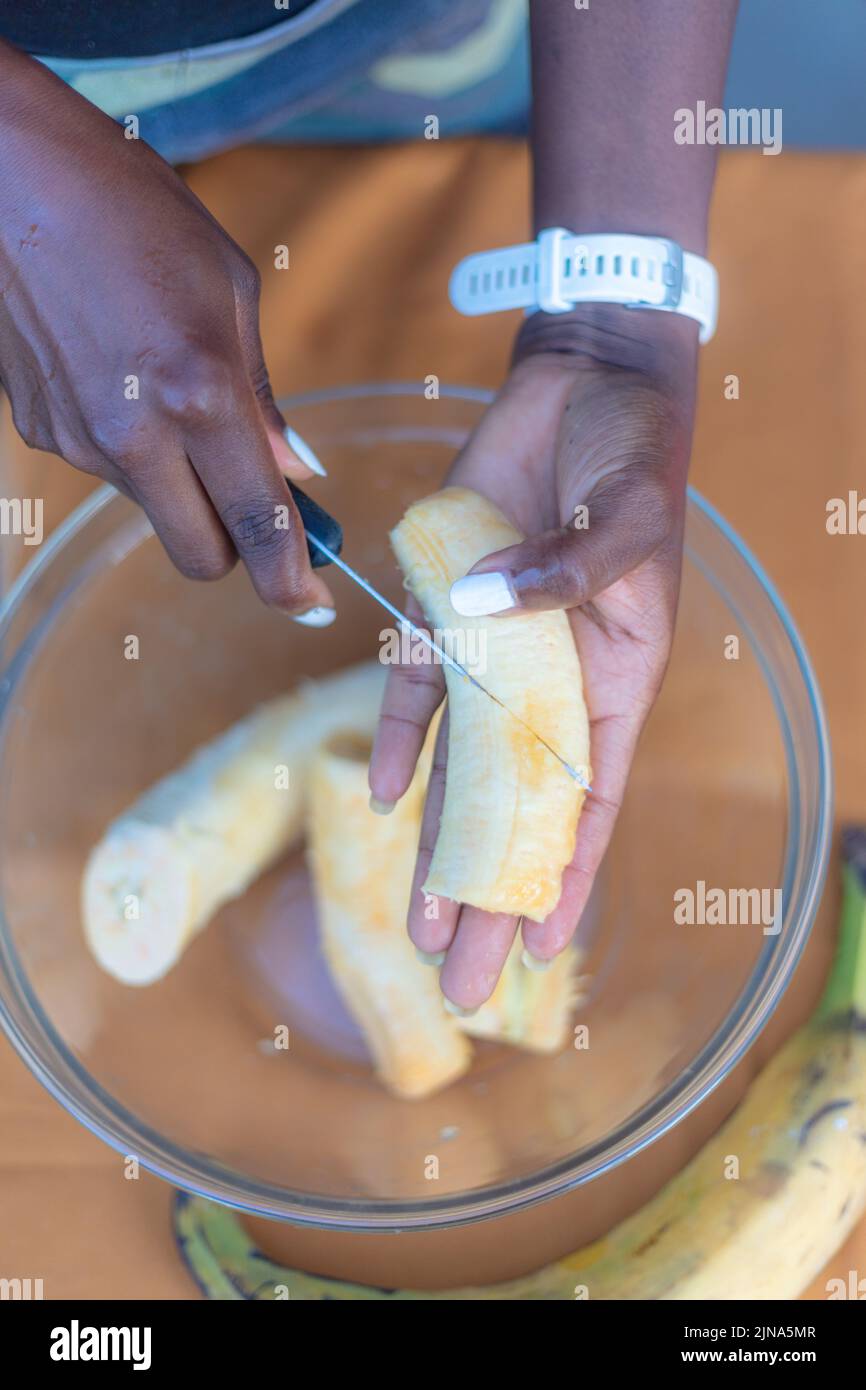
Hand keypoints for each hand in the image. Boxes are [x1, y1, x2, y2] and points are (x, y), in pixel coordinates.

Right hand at [0, 42, 331, 616]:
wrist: (15, 177)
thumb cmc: (134, 212)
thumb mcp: (230, 291)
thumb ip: (263, 399)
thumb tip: (295, 470)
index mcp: (199, 393)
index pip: (257, 524)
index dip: (290, 579)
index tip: (310, 604)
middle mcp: (135, 434)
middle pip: (200, 554)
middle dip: (236, 549)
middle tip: (252, 505)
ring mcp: (79, 439)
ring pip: (152, 509)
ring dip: (179, 483)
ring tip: (168, 388)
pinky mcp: (40, 431)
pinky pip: (107, 468)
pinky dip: (131, 446)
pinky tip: (120, 374)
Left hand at [370, 306, 698, 1006]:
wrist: (582, 378)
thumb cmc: (630, 452)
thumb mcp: (623, 520)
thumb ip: (559, 577)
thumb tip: (474, 618)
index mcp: (616, 677)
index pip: (588, 803)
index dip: (564, 881)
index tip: (538, 957)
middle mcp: (552, 680)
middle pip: (515, 810)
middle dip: (487, 896)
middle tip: (458, 984)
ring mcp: (494, 649)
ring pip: (459, 771)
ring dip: (436, 843)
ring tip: (414, 924)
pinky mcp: (445, 608)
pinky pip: (415, 688)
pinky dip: (396, 738)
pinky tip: (376, 794)